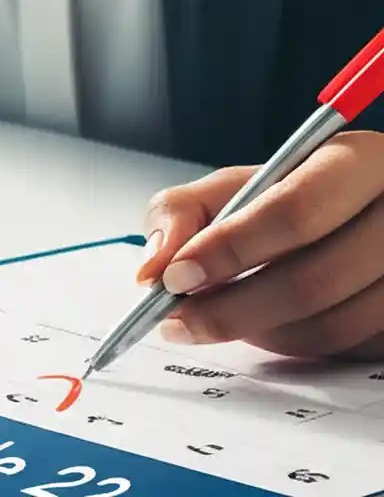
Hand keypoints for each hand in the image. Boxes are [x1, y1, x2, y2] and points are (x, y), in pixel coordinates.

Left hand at [136, 131, 383, 359]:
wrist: (357, 218)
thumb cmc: (289, 198)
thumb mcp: (238, 186)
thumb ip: (184, 212)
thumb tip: (153, 269)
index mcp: (358, 162)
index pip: (295, 212)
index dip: (229, 250)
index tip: (175, 277)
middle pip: (314, 280)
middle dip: (230, 308)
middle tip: (177, 320)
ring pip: (330, 324)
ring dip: (257, 333)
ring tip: (212, 320)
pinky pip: (343, 348)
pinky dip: (289, 345)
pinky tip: (261, 326)